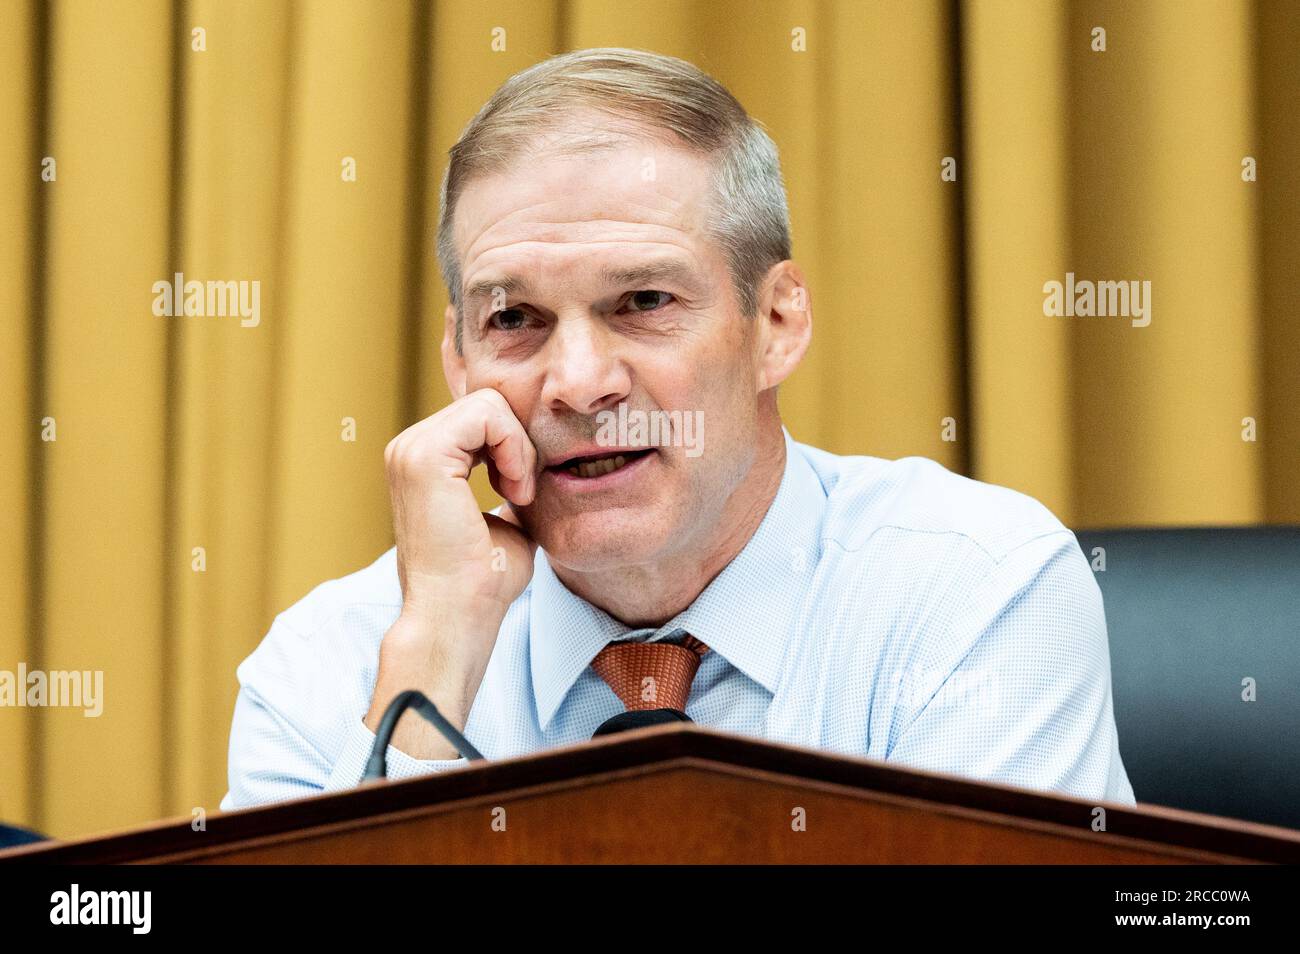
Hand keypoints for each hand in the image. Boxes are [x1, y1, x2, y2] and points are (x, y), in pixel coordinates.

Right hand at [366, 388, 537, 756]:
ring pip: (489, 404)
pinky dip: (513, 447)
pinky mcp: (424, 456)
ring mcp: (410, 449)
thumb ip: (510, 483)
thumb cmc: (482, 581)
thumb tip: (536, 466)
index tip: (523, 492)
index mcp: (422, 461)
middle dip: (519, 443)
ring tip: (518, 493)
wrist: (458, 618)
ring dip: (518, 447)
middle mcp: (407, 448)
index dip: (514, 444)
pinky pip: (487, 413)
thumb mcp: (505, 518)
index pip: (483, 416)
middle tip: (523, 492)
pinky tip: (514, 488)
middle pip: (487, 403)